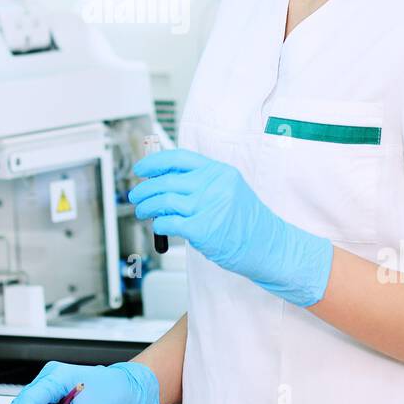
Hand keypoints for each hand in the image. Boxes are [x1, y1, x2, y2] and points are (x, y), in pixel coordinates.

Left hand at [129, 148, 332, 306]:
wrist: (268, 246)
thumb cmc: (245, 222)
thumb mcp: (228, 190)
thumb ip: (200, 183)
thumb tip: (163, 180)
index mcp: (219, 171)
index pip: (179, 158)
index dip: (154, 162)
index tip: (140, 169)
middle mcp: (214, 185)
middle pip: (167, 180)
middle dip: (145, 189)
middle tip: (136, 196)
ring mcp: (208, 206)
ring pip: (164, 200)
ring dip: (147, 207)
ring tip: (142, 212)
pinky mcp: (203, 229)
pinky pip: (169, 222)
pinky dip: (158, 224)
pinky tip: (159, 226)